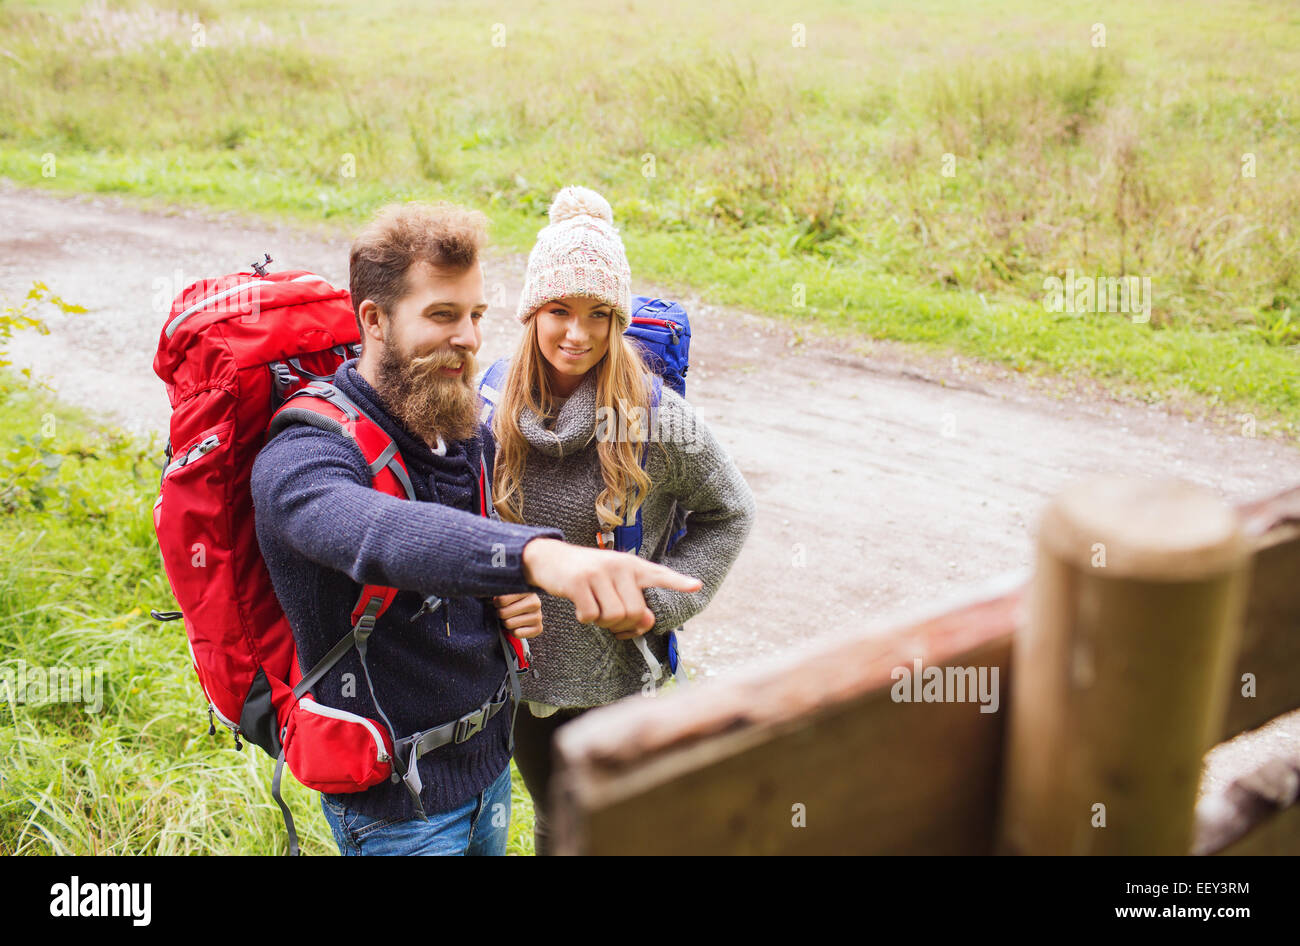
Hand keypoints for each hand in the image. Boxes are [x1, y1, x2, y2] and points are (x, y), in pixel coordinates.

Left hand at [493, 592, 542, 639]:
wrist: (526, 613)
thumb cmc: (513, 601)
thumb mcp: (507, 593)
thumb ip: (501, 592)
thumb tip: (495, 599)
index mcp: (526, 590)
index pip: (502, 599)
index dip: (497, 603)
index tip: (499, 602)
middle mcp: (535, 602)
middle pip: (503, 613)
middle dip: (501, 614)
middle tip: (505, 612)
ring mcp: (538, 616)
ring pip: (509, 623)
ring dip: (506, 623)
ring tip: (511, 618)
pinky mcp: (538, 628)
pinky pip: (516, 633)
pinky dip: (513, 632)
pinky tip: (517, 626)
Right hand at [521, 538, 701, 634]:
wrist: (550, 558)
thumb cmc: (587, 576)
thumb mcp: (612, 581)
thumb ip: (632, 600)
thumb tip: (646, 622)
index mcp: (631, 565)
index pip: (659, 574)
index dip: (678, 582)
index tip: (697, 586)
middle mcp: (619, 566)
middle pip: (635, 612)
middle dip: (623, 625)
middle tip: (609, 620)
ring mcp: (599, 572)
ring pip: (615, 616)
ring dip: (603, 623)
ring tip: (595, 610)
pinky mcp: (579, 582)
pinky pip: (591, 616)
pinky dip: (585, 619)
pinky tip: (580, 607)